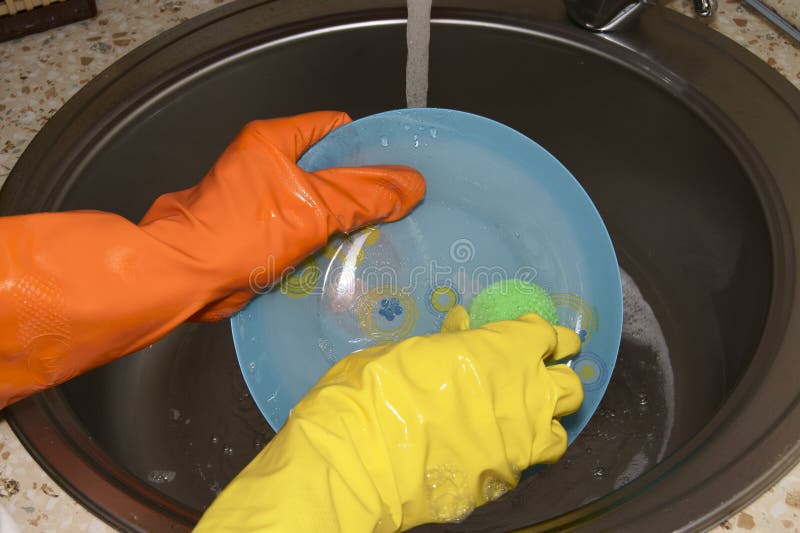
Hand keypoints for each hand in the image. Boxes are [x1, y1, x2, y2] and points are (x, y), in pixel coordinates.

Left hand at [0, 111, 424, 407]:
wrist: (187, 279)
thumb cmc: (240, 234)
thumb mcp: (313, 208)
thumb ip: (365, 195)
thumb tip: (411, 185)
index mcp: (274, 141)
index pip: (335, 129)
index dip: (368, 148)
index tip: (398, 172)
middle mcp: (266, 164)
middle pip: (329, 169)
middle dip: (360, 191)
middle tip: (395, 209)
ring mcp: (262, 200)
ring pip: (318, 204)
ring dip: (343, 222)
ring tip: (382, 234)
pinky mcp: (261, 232)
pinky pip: (304, 231)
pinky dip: (324, 243)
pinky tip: (350, 257)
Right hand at [195, 307, 583, 531]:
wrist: (360, 455)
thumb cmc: (380, 389)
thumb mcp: (413, 350)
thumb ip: (450, 340)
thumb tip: (462, 324)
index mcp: (505, 352)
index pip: (548, 336)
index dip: (545, 336)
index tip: (539, 338)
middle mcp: (525, 396)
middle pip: (569, 385)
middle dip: (555, 379)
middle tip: (533, 378)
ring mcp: (520, 443)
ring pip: (558, 431)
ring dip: (544, 422)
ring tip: (520, 419)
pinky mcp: (504, 479)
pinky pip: (527, 465)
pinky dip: (518, 455)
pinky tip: (494, 449)